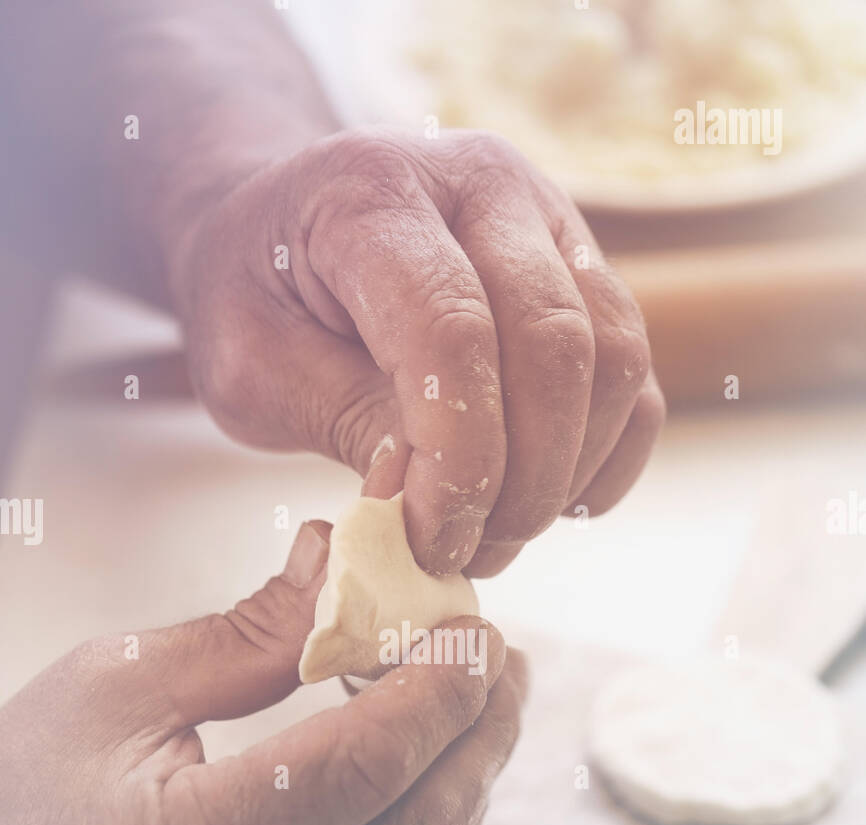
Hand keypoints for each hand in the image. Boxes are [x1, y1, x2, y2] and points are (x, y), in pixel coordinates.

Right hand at [0, 523, 524, 824]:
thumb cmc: (20, 788)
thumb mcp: (117, 685)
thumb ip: (251, 633)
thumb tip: (347, 563)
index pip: (362, 770)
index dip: (438, 692)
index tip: (476, 631)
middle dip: (479, 740)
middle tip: (502, 664)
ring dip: (470, 799)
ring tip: (483, 715)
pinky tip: (439, 791)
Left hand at [171, 128, 663, 576]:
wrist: (287, 232)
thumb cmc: (255, 297)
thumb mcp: (252, 367)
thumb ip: (342, 419)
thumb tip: (429, 496)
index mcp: (376, 193)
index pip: (454, 331)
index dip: (458, 458)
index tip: (428, 541)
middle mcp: (483, 183)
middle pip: (556, 344)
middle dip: (522, 480)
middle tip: (463, 555)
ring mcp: (549, 220)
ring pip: (614, 359)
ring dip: (567, 474)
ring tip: (493, 535)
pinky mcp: (586, 271)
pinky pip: (635, 375)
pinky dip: (607, 457)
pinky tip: (547, 503)